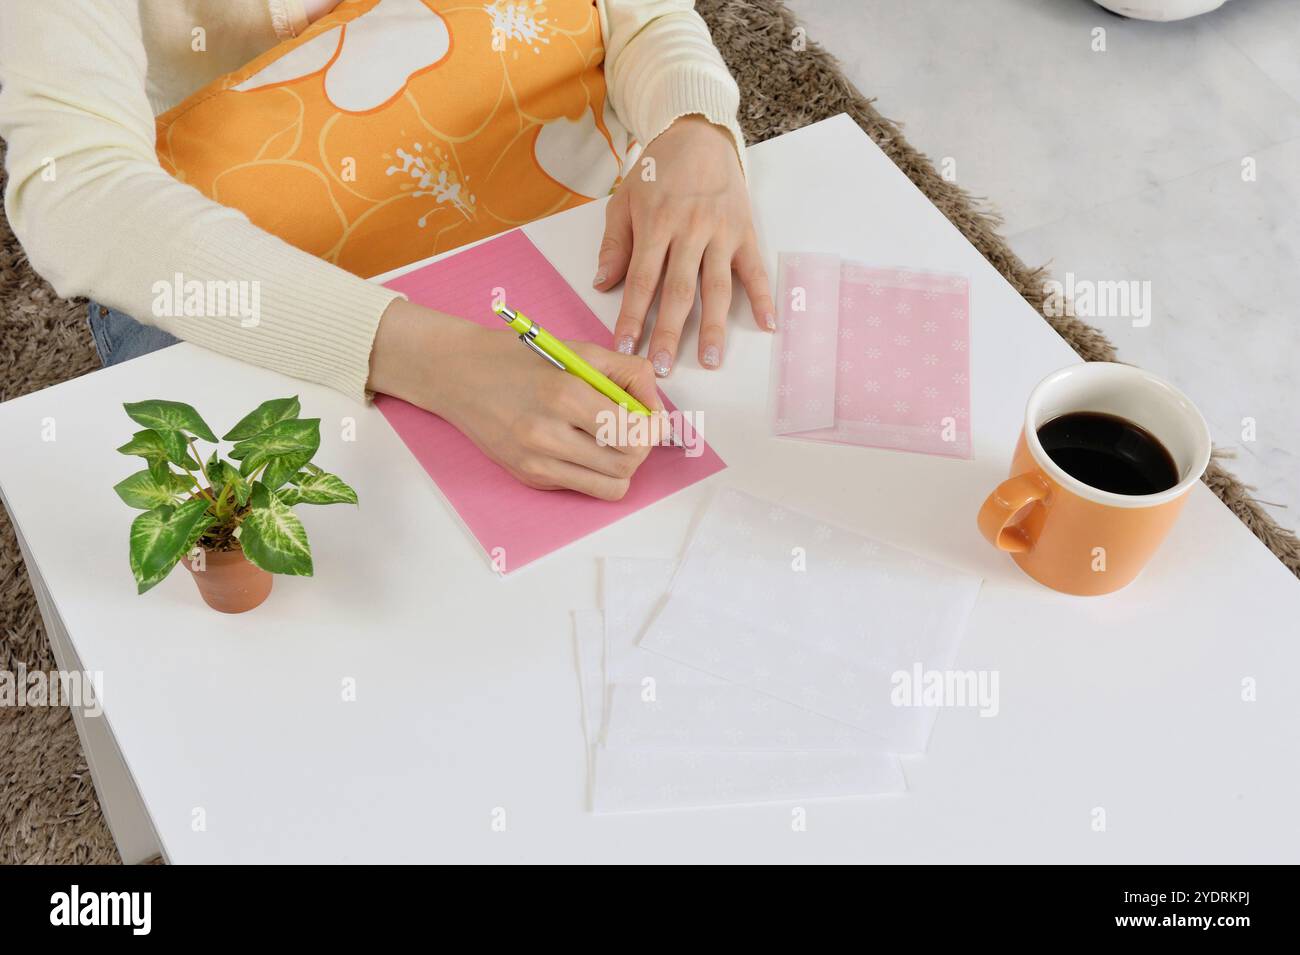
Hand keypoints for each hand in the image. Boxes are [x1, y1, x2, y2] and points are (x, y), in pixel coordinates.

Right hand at [369, 300, 664, 499]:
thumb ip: (628, 373)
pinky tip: (580, 445)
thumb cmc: (518, 358)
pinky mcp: (530, 479)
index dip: (653, 426)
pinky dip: (593, 471)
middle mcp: (548, 436)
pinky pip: (583, 487)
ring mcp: (536, 464)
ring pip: (611, 487)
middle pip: (628, 465)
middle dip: (640, 446)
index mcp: (564, 396)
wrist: (457, 375)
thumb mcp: (579, 350)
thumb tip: (656, 406)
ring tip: (609, 439)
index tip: (649, 414)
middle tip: (631, 425)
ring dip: (621, 465)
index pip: (634, 434)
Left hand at [594, 114, 774, 376]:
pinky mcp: (745, 232)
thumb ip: (614, 244)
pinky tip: (767, 324)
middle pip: (679, 291)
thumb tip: (603, 284)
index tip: (625, 347)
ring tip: (711, 360)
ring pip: (717, 287)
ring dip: (714, 327)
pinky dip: (763, 297)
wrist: (698, 134)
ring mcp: (720, 233)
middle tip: (664, 368)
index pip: (641, 280)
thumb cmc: (657, 171)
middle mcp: (689, 231)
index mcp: (655, 225)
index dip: (632, 317)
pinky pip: (755, 269)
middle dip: (670, 333)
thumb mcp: (624, 199)